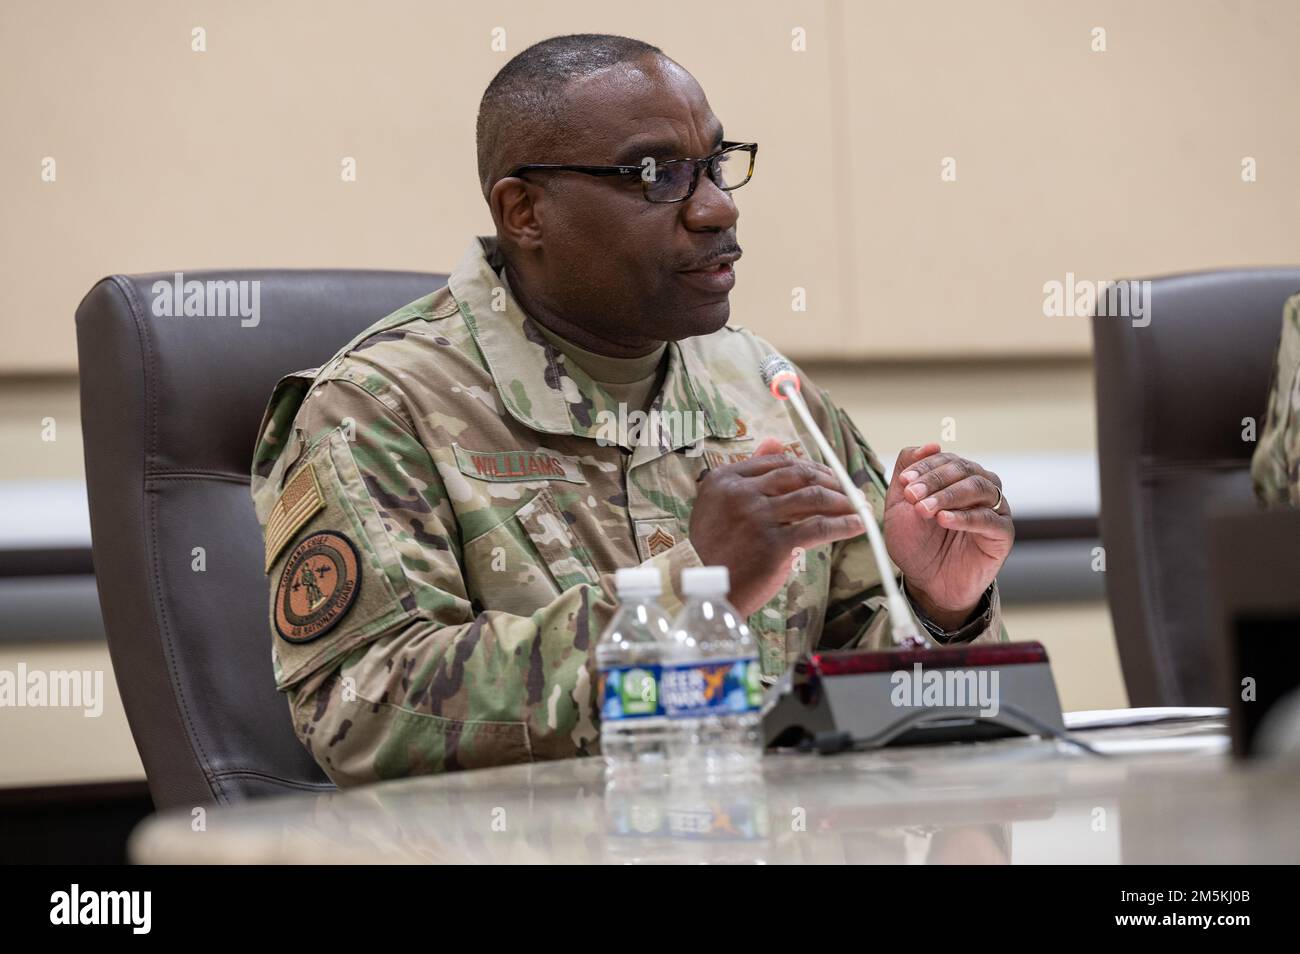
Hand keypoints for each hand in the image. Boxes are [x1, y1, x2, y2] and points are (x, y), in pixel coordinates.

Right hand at [689, 437, 863, 615]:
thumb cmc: (715, 549)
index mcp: (725, 479)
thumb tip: (774, 442)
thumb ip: (749, 473)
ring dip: (842, 500)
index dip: (809, 467)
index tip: (826, 476)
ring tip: (857, 506)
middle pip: (798, 475)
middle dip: (830, 480)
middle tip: (848, 489)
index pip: (778, 462)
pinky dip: (843, 524)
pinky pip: (818, 527)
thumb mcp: (721, 503)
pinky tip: (856, 526)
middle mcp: (740, 493)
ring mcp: (757, 517)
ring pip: (812, 496)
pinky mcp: (773, 544)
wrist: (704, 591)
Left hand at [883, 443, 1013, 629]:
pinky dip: (965, 517)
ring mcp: (994, 509)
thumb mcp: (900, 507)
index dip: (924, 467)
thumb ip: (907, 474)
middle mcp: (979, 489)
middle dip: (933, 481)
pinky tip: (944, 520)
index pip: (945, 460)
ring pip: (978, 488)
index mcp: (956, 479)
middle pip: (963, 470)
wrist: (928, 584)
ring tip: (925, 510)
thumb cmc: (917, 544)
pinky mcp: (1002, 534)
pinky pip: (989, 519)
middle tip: (912, 496)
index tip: (904, 481)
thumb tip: (927, 445)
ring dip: (948, 496)